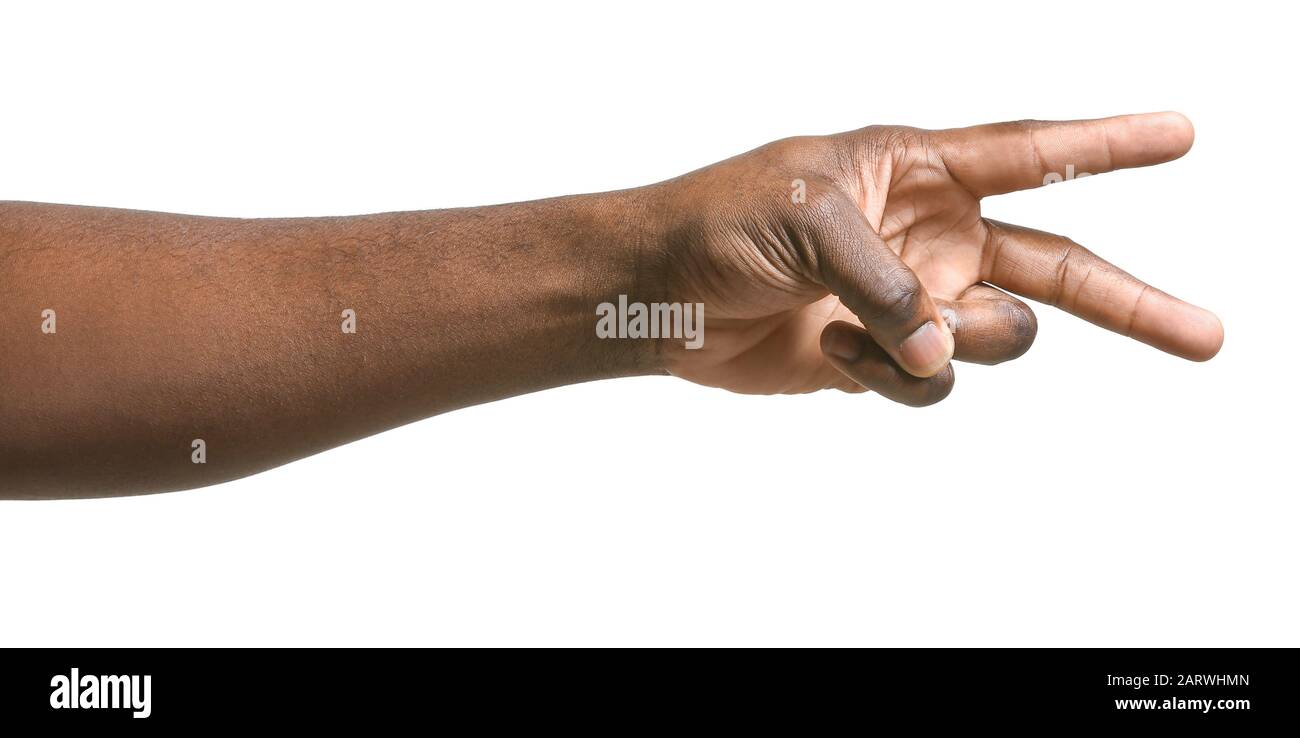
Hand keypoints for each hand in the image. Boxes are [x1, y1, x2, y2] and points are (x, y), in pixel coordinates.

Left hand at [647, 112, 1222, 403]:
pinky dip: (891, 376)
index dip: (1108, 146)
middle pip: (1057, 270)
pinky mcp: (881, 357)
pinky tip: (835, 348)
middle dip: (1130, 304)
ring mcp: (913, 301)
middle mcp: (932, 235)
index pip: (1032, 156)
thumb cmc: (720, 222)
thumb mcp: (805, 218)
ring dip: (950, 344)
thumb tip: (937, 348)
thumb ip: (886, 280)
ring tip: (867, 328)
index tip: (1180, 136)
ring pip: (993, 340)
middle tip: (1204, 337)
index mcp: (919, 171)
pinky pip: (930, 382)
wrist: (661, 295)